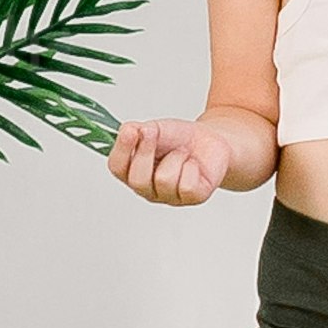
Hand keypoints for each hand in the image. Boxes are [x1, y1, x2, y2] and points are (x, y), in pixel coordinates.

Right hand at [104, 117, 230, 206]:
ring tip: (182, 153)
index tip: (131, 131)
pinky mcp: (193, 198)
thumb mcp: (155, 129)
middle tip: (154, 133)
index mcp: (133, 171)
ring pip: (164, 180)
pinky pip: (186, 185)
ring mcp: (170, 196)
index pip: (117, 168)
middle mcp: (148, 189)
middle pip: (137, 180)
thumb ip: (138, 130)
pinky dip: (191, 167)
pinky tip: (194, 164)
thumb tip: (127, 130)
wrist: (211, 139)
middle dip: (146, 152)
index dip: (122, 150)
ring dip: (175, 158)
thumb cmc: (179, 138)